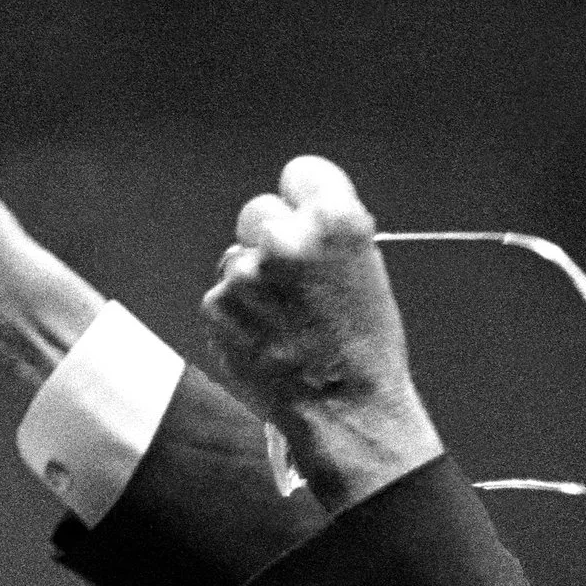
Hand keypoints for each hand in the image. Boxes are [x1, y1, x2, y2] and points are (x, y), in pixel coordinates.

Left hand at [201, 156, 443, 511]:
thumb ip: (329, 236)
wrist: (345, 412)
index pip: (301, 173)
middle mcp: (287, 238)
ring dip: (253, 281)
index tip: (305, 220)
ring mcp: (247, 272)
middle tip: (292, 283)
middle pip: (259, 210)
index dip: (303, 200)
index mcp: (336, 220)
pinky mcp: (217, 304)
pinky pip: (222, 294)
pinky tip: (265, 340)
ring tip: (285, 323)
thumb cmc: (365, 349)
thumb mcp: (367, 272)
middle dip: (271, 238)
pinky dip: (237, 314)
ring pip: (238, 257)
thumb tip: (299, 218)